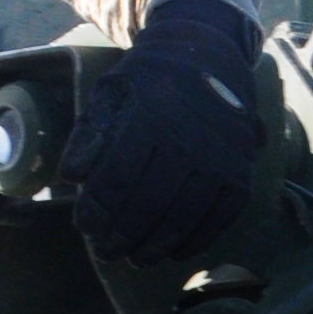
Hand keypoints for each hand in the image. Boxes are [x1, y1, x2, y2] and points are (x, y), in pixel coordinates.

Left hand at [60, 1, 263, 268]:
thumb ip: (90, 134)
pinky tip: (174, 251)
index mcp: (150, 116)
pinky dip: (195, 241)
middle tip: (106, 252)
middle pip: (150, 204)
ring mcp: (220, 159)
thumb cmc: (149, 82)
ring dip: (157, 246)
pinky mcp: (241, 173)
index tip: (85, 227)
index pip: (118, 177)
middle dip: (123, 236)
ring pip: (184, 218)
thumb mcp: (111, 93)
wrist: (208, 55)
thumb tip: (71, 176)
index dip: (98, 209)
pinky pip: (219, 219)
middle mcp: (190, 138)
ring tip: (136, 258)